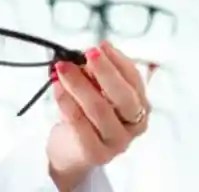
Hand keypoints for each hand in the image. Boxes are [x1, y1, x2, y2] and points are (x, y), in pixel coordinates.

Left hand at [46, 40, 150, 190]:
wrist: (72, 153)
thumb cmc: (87, 117)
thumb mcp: (97, 92)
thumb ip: (97, 75)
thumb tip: (89, 55)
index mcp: (141, 106)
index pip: (135, 80)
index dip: (119, 61)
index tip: (102, 45)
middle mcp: (134, 126)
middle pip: (123, 96)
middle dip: (105, 71)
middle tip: (87, 53)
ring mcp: (116, 142)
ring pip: (99, 109)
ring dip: (79, 83)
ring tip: (63, 68)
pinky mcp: (95, 153)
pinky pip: (79, 123)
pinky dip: (66, 101)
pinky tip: (57, 87)